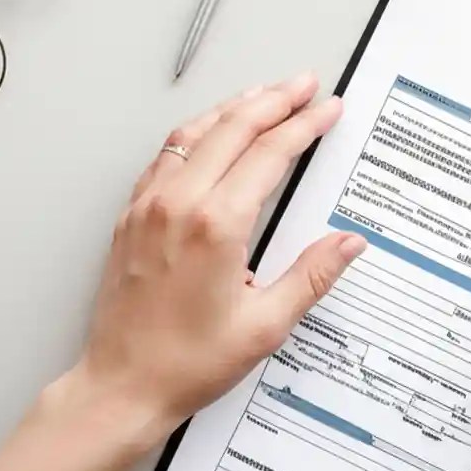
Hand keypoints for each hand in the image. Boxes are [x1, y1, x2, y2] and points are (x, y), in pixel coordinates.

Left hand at [74, 71, 367, 434]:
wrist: (122, 386)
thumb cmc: (187, 363)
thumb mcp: (266, 325)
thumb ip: (311, 275)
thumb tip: (349, 243)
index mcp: (217, 226)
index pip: (270, 154)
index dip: (304, 126)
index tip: (327, 109)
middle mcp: (178, 205)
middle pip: (233, 129)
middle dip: (274, 100)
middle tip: (304, 85)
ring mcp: (149, 207)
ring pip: (195, 134)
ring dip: (234, 108)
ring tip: (264, 94)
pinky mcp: (131, 218)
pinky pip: (166, 157)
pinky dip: (196, 133)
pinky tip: (209, 132)